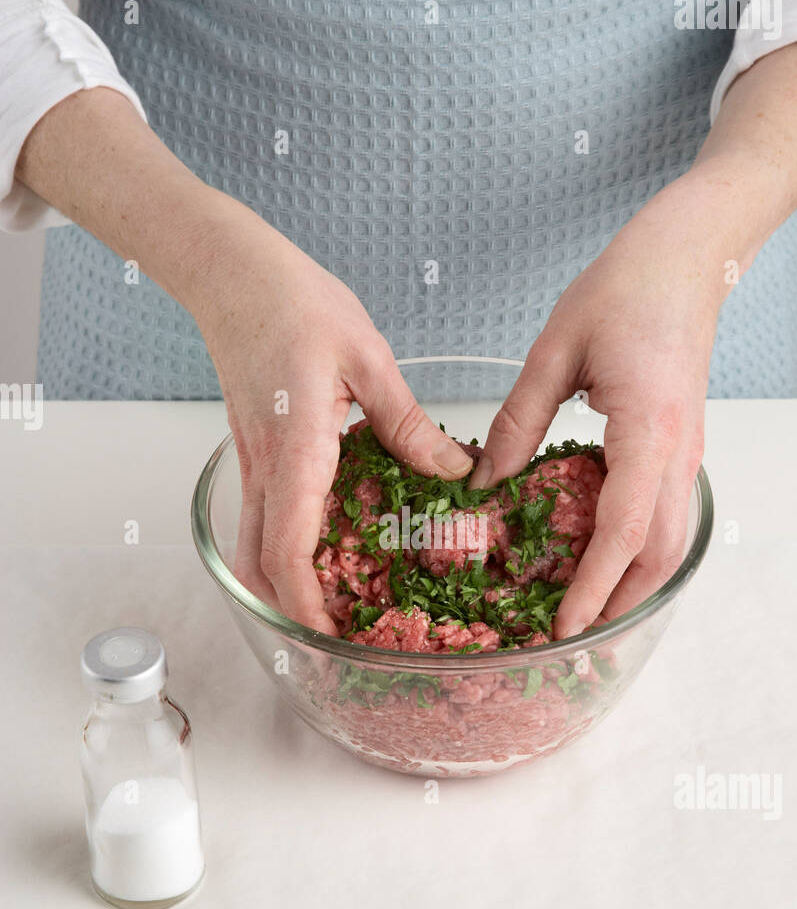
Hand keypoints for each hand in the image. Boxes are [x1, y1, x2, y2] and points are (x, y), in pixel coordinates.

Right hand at [193, 212, 471, 631]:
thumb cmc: (293, 303)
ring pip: (252, 547)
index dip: (306, 601)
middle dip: (294, 610)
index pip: (288, 547)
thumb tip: (452, 470)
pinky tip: (323, 547)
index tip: (332, 635)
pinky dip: (283, 550)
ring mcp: (253, 463)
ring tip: (331, 605)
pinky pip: (262, 517)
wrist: (232, 273)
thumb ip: (407, 421)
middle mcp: (266, 468)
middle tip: (340, 635)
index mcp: (296, 450)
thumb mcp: (368, 357)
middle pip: (260, 565)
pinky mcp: (254, 453)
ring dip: (283, 585)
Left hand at [471, 172, 728, 637]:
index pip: (624, 530)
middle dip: (618, 604)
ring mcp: (687, 452)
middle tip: (568, 637)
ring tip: (584, 610)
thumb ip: (517, 421)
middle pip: (658, 554)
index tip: (561, 626)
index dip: (592, 587)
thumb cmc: (625, 288)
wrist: (686, 257)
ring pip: (669, 541)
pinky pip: (665, 512)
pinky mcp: (682, 446)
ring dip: (631, 582)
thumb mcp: (554, 351)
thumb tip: (484, 483)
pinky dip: (638, 547)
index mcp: (647, 430)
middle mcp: (677, 451)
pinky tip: (600, 554)